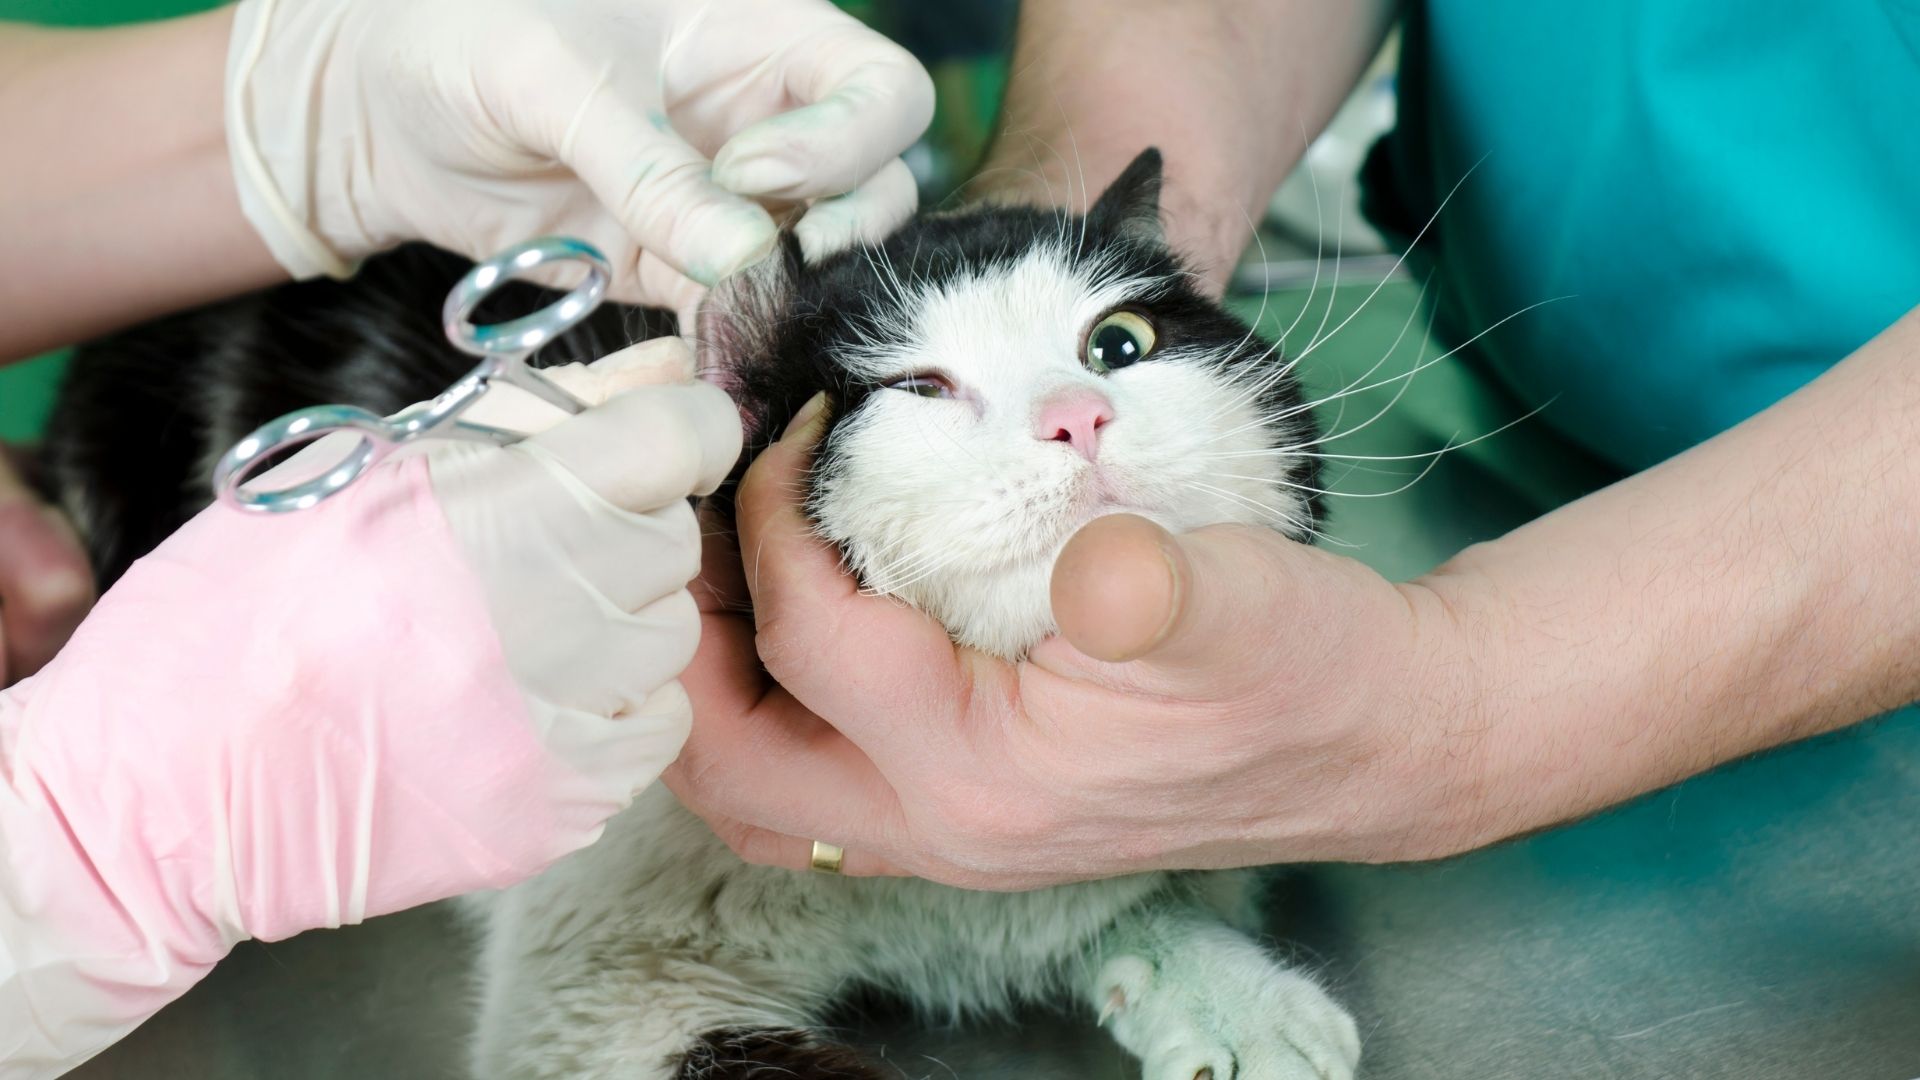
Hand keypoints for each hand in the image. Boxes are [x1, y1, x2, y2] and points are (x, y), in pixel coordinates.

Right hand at [0, 340, 739, 1070]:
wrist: (161, 795)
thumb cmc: (239, 614)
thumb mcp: (356, 475)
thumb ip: (526, 421)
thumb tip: (657, 375)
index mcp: (492, 515)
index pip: (678, 441)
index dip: (673, 429)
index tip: (653, 440)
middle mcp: (545, 622)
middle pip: (672, 538)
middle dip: (622, 526)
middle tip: (536, 545)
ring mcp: (560, 727)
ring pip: (669, 634)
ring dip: (616, 619)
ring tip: (520, 629)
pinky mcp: (562, 811)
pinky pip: (657, 729)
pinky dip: (616, 706)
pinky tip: (535, 699)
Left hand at [226, 0, 932, 309]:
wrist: (371, 104)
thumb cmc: (459, 36)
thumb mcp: (551, 78)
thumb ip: (648, 163)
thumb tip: (744, 255)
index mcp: (759, 33)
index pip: (879, 91)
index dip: (845, 142)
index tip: (749, 171)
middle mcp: (760, 117)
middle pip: (873, 183)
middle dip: (838, 227)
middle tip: (757, 254)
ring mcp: (723, 198)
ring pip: (815, 258)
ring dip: (789, 293)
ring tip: (724, 310)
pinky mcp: (671, 266)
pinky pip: (734, 311)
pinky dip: (729, 337)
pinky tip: (702, 354)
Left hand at [666, 408, 1490, 890]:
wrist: (1377, 734)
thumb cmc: (1307, 668)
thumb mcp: (1237, 602)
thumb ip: (1151, 588)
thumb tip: (1086, 565)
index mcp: (985, 777)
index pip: (807, 644)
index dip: (772, 519)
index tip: (791, 422)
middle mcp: (948, 826)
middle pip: (731, 763)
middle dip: (686, 636)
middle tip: (692, 514)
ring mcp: (953, 830)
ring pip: (761, 791)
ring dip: (718, 682)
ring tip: (725, 563)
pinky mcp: (970, 805)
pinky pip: (818, 780)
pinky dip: (777, 700)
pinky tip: (805, 607)